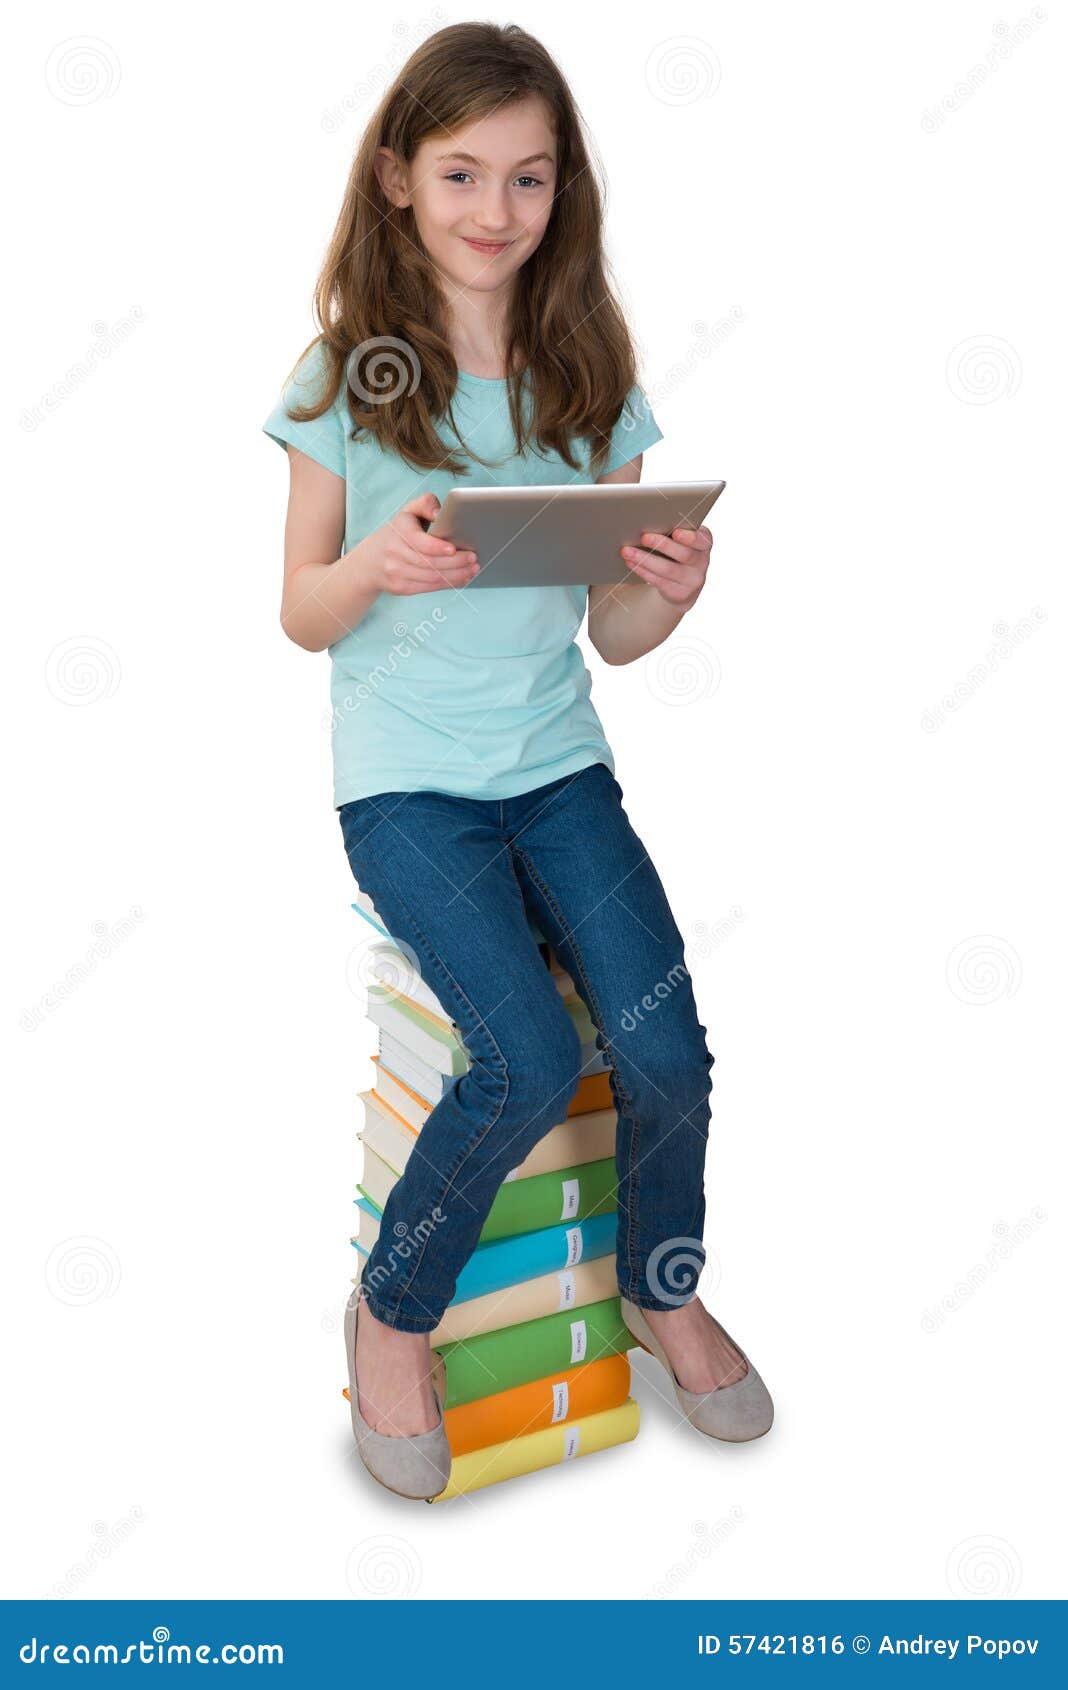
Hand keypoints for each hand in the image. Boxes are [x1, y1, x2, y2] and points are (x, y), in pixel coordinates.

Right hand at [357, 492, 478, 595]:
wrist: (370, 561)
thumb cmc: (397, 532)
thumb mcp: (407, 512)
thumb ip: (425, 504)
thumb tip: (440, 514)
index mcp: (398, 531)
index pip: (419, 542)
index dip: (437, 547)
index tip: (454, 548)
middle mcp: (394, 553)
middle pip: (430, 562)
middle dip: (455, 562)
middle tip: (474, 559)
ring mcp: (396, 573)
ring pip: (431, 578)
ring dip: (456, 575)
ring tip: (472, 569)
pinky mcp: (400, 588)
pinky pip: (428, 587)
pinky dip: (448, 584)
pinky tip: (461, 578)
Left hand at [620, 523, 712, 606]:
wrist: (683, 583)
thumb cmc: (677, 551)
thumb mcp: (682, 540)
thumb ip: (672, 530)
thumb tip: (646, 520)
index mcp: (704, 543)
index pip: (703, 540)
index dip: (691, 537)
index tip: (676, 532)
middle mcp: (702, 562)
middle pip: (684, 554)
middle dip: (662, 545)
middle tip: (644, 537)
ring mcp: (692, 580)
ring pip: (668, 570)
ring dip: (645, 559)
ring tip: (627, 551)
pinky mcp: (679, 593)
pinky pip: (659, 581)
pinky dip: (642, 570)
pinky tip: (630, 562)